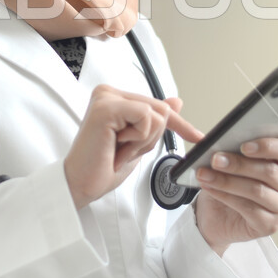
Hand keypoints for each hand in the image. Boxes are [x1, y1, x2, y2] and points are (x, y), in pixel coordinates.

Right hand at [64, 86, 203, 209]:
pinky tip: (116, 144)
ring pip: (156, 114)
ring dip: (143, 141)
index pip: (157, 106)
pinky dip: (137, 138)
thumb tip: (176, 102)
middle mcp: (108, 93)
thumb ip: (153, 121)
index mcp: (115, 98)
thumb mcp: (138, 143)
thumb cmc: (103, 167)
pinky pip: (145, 117)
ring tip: (118, 149)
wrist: (80, 184)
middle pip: (161, 108)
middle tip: (125, 150)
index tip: (196, 136)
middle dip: (151, 138)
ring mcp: (106, 97)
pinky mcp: (106, 107)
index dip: (179, 124)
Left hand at [194, 138, 277, 255]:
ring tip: (205, 174)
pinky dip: (225, 196)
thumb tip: (211, 139)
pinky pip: (248, 209)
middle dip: (239, 164)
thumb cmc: (231, 183)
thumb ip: (226, 147)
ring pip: (257, 190)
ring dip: (227, 181)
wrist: (219, 215)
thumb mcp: (229, 161)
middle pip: (269, 171)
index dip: (268, 146)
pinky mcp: (270, 225)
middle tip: (215, 159)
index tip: (244, 145)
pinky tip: (210, 188)